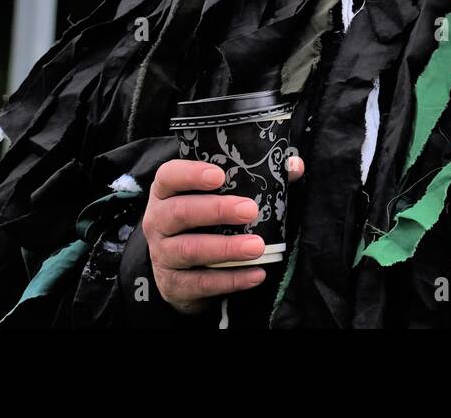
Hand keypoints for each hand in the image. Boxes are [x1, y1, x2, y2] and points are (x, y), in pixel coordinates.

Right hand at [142, 154, 304, 316]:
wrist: (181, 270)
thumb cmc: (206, 219)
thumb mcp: (222, 195)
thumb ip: (256, 177)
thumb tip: (294, 166)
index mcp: (167, 192)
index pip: (169, 175)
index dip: (191, 174)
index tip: (220, 176)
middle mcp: (157, 220)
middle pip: (180, 212)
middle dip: (216, 210)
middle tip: (250, 210)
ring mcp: (162, 254)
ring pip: (189, 250)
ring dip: (225, 248)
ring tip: (257, 247)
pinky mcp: (172, 284)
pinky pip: (200, 283)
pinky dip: (230, 280)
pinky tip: (255, 275)